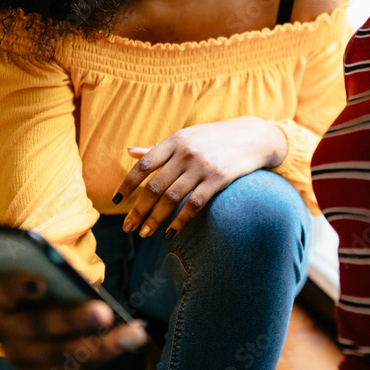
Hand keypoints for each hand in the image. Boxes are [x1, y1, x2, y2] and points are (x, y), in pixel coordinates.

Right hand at [0, 272, 147, 368]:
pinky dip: (104, 352)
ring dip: (100, 345)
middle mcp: (5, 329)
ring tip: (133, 333)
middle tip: (105, 313)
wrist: (17, 316)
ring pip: (60, 354)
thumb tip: (84, 280)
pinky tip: (131, 338)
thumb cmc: (34, 285)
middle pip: (38, 326)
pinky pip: (72, 367)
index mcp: (0, 296)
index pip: (6, 291)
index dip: (21, 287)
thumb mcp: (34, 270)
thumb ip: (53, 272)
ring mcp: (22, 355)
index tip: (42, 282)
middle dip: (72, 320)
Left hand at [112, 117, 287, 238]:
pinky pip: (194, 204)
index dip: (128, 184)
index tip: (116, 201)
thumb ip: (158, 148)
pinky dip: (180, 221)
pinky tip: (171, 232)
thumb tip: (130, 152)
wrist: (253, 136)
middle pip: (155, 186)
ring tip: (144, 234)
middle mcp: (186, 153)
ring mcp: (203, 166)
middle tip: (127, 227)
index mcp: (175, 141)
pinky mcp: (219, 179)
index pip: (144, 164)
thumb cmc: (214, 138)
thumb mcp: (186, 137)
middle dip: (138, 210)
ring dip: (155, 219)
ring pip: (172, 198)